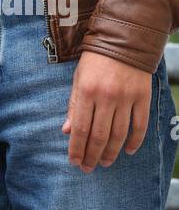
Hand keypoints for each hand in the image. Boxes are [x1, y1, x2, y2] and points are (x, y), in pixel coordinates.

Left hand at [63, 50, 152, 171]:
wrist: (123, 40)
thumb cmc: (95, 60)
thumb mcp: (78, 78)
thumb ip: (74, 105)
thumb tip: (67, 131)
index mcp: (86, 91)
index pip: (80, 128)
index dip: (77, 148)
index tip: (74, 161)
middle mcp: (106, 97)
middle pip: (99, 135)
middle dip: (92, 155)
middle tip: (88, 168)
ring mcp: (126, 98)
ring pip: (118, 134)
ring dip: (111, 152)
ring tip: (104, 163)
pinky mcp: (142, 98)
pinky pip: (139, 125)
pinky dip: (135, 141)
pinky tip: (128, 152)